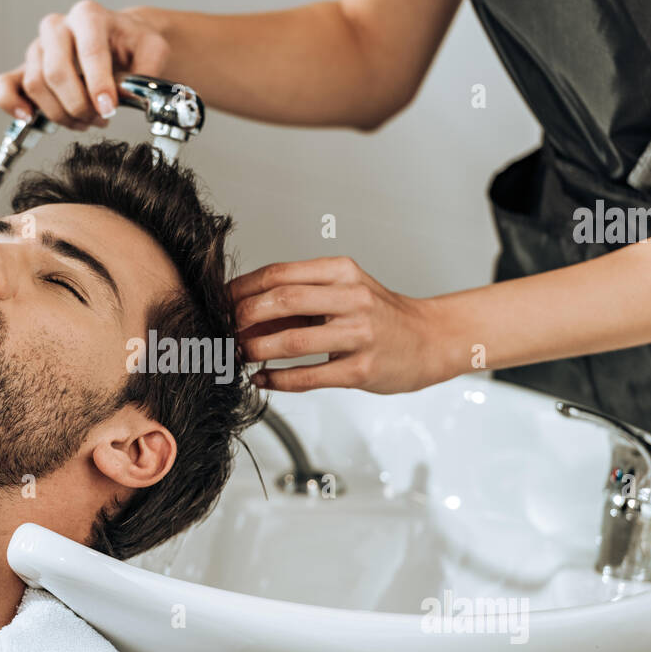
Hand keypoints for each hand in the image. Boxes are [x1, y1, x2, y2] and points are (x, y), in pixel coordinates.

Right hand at [0, 0, 169, 129]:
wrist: (118, 44)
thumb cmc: (131, 46)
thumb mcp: (152, 50)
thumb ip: (146, 70)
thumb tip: (128, 94)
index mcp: (88, 16)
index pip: (88, 51)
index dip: (98, 84)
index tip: (109, 109)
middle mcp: (57, 28)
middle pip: (56, 72)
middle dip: (79, 105)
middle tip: (100, 118)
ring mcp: (37, 49)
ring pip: (36, 85)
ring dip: (61, 113)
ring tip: (87, 120)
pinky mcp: (24, 69)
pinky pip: (3, 84)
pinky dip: (10, 103)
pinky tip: (28, 117)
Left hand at [230, 256, 452, 393]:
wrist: (432, 339)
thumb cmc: (381, 316)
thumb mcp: (344, 291)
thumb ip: (301, 297)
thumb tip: (243, 309)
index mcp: (341, 272)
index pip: (279, 274)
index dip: (241, 289)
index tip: (219, 302)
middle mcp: (351, 298)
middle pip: (280, 301)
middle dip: (242, 318)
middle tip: (222, 331)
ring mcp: (358, 334)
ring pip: (292, 341)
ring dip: (255, 349)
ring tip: (237, 355)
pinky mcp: (362, 369)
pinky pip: (309, 376)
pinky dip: (277, 379)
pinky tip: (262, 379)